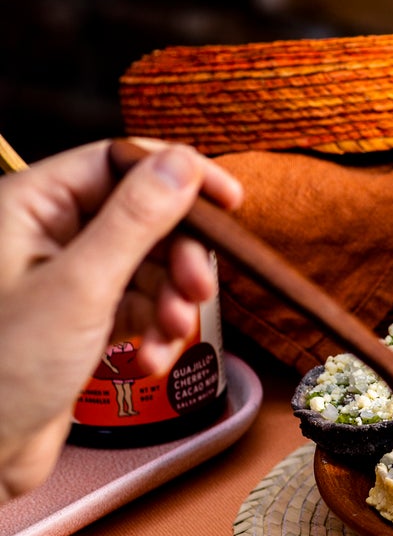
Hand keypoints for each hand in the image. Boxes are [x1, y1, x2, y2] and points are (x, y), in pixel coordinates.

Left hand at [0, 142, 242, 499]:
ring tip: (170, 332)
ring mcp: (61, 279)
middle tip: (200, 289)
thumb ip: (134, 221)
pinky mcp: (76, 320)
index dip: (177, 176)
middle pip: (140, 216)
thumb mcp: (80, 289)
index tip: (226, 200)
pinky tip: (148, 357)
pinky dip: (153, 330)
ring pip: (145, 265)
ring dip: (170, 300)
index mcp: (29, 206)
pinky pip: (135, 306)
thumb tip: (180, 165)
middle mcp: (43, 235)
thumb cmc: (1, 373)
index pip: (117, 162)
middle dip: (178, 255)